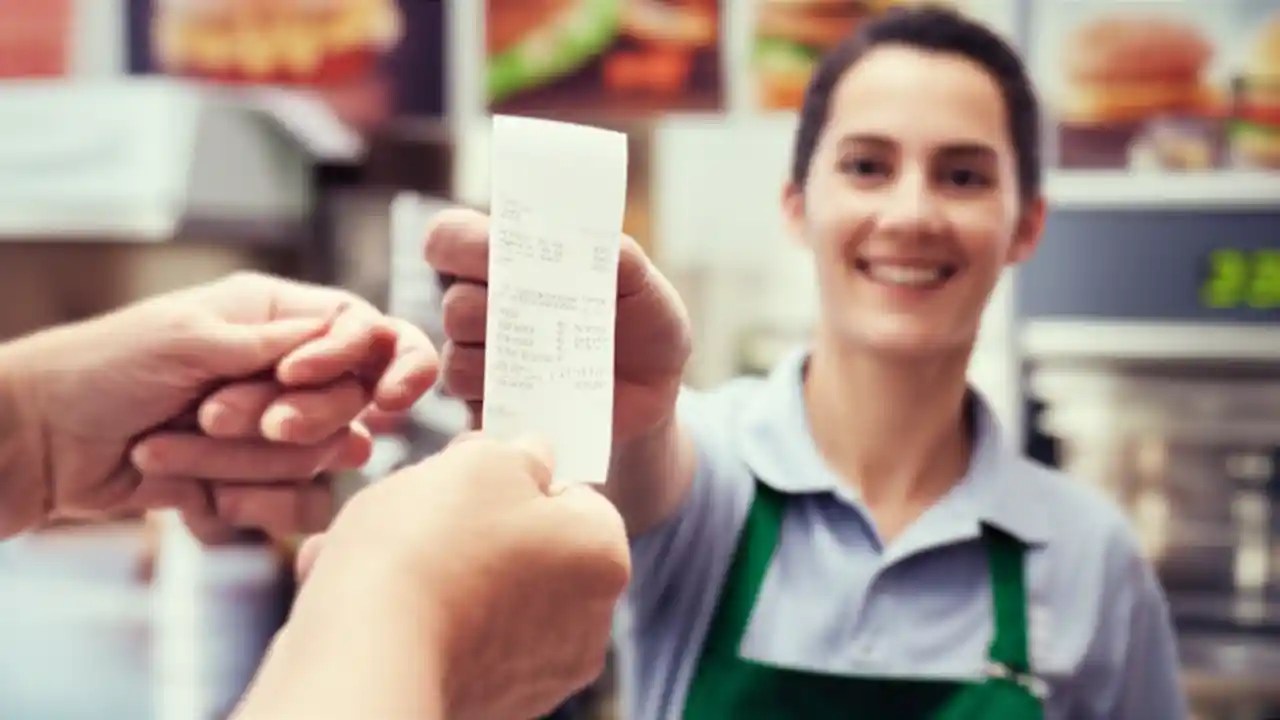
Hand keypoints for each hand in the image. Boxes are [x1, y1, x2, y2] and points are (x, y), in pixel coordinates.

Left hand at [2, 272, 436, 539]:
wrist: (40, 443)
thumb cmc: (103, 369)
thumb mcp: (189, 338)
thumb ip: (278, 341)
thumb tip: (358, 332)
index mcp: (277, 319)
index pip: (366, 333)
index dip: (360, 362)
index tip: (310, 384)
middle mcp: (287, 372)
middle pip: (351, 404)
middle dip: (286, 423)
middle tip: (215, 417)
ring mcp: (276, 431)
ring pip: (322, 462)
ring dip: (244, 465)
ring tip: (170, 448)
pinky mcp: (259, 482)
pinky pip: (300, 506)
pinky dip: (247, 507)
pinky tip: (195, 499)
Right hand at [235, 435, 630, 719]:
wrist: (365, 655)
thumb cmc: (428, 545)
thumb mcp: (481, 462)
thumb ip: (519, 453)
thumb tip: (532, 455)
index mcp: (604, 556)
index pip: (573, 495)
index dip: (518, 474)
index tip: (470, 471)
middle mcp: (586, 624)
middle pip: (524, 546)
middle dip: (468, 524)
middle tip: (416, 507)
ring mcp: (536, 673)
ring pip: (476, 591)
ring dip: (425, 567)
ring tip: (372, 551)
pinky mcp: (483, 704)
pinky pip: (445, 639)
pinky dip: (407, 616)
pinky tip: (357, 596)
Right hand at [423, 208, 691, 440]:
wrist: (654, 394)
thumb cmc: (644, 326)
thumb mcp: (646, 287)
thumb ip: (620, 258)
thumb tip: (596, 244)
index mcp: (512, 263)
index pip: (452, 239)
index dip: (455, 243)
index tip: (489, 254)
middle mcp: (488, 306)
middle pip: (454, 302)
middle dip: (490, 306)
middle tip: (538, 313)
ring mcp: (486, 357)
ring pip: (457, 353)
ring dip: (501, 352)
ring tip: (553, 357)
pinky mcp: (491, 404)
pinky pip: (471, 398)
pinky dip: (504, 392)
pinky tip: (545, 390)